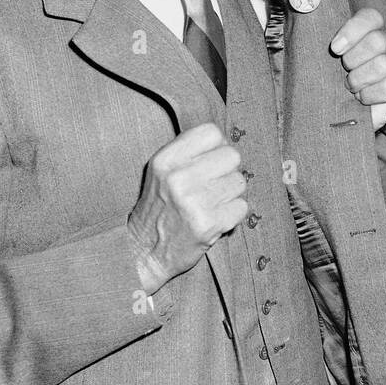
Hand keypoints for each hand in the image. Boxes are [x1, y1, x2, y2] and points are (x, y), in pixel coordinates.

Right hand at [127, 123, 248, 292]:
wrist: (144, 252)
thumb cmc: (158, 208)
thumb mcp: (161, 172)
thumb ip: (188, 152)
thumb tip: (225, 141)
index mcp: (165, 160)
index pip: (211, 133)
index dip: (216, 146)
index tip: (210, 160)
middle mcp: (178, 178)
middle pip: (232, 155)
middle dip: (227, 171)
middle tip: (213, 186)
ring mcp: (194, 202)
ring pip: (240, 182)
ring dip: (231, 194)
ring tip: (212, 204)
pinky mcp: (209, 224)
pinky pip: (242, 206)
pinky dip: (233, 214)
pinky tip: (215, 219)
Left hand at [331, 8, 385, 130]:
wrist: (347, 120)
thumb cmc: (337, 87)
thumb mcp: (329, 62)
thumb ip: (325, 40)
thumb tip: (301, 8)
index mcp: (373, 34)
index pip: (372, 17)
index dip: (353, 30)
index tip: (335, 48)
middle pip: (378, 40)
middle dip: (354, 60)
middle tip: (345, 73)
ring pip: (383, 64)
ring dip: (360, 79)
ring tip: (352, 88)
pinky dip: (371, 95)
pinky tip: (363, 99)